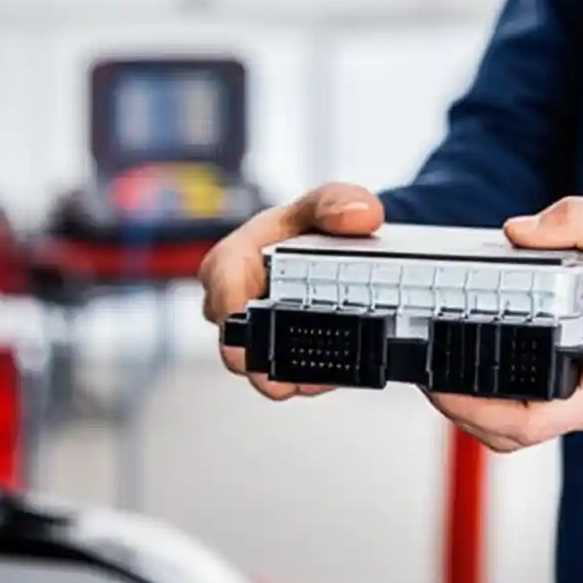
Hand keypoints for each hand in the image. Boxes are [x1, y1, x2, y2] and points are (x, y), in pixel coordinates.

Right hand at [199, 183, 383, 399]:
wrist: (332, 251)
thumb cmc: (308, 227)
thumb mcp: (324, 204)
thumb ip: (340, 202)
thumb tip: (361, 215)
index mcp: (235, 257)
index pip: (221, 280)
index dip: (229, 305)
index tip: (246, 326)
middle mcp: (236, 299)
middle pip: (231, 336)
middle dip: (253, 361)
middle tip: (279, 379)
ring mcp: (256, 330)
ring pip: (257, 364)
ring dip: (283, 376)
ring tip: (312, 380)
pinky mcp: (278, 353)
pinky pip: (287, 374)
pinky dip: (307, 378)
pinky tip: (328, 376)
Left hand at [425, 197, 582, 451]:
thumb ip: (580, 221)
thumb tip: (517, 230)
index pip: (528, 421)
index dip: (470, 409)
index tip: (435, 384)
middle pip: (518, 431)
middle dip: (466, 407)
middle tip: (430, 372)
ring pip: (537, 424)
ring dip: (494, 401)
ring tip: (458, 363)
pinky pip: (560, 411)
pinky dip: (527, 392)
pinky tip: (508, 360)